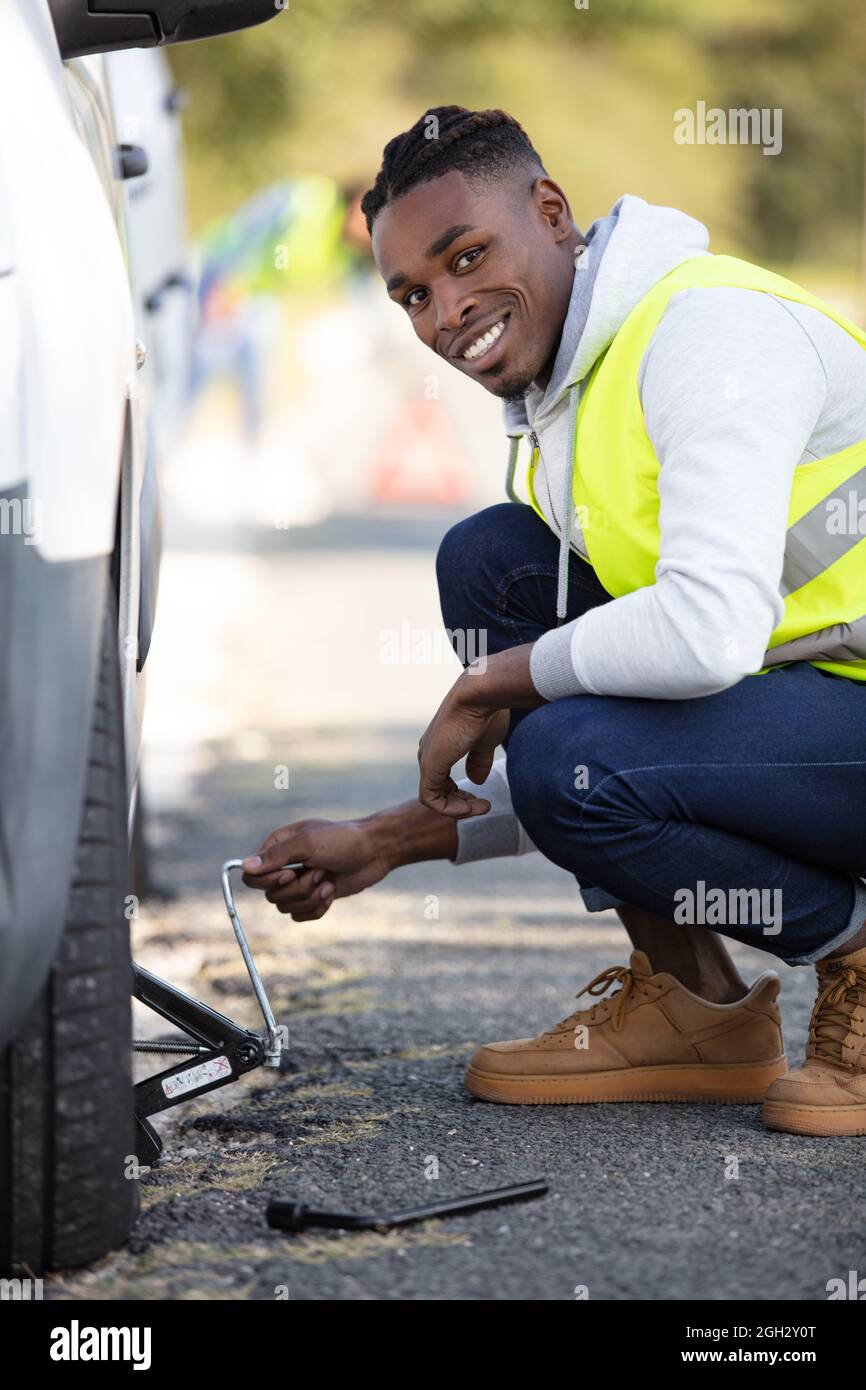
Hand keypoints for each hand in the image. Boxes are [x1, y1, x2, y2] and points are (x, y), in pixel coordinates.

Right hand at [242, 818, 391, 920]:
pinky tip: (332, 891)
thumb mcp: (308, 843)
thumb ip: (276, 856)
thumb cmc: (342, 840)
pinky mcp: (313, 897)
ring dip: (311, 897)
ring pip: (286, 908)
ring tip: (328, 880)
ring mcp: (299, 883)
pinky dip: (318, 908)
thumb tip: (244, 867)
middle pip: (271, 896)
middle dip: (298, 889)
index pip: (252, 876)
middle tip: (319, 872)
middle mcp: (284, 867)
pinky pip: (302, 916)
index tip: (289, 874)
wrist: (375, 851)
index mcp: (277, 848)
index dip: (268, 882)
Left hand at [417, 643, 542, 816]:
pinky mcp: (429, 766)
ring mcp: (427, 760)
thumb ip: (479, 761)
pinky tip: (470, 808)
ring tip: (481, 807)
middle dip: (460, 804)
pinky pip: (431, 799)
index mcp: (440, 747)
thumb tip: (476, 780)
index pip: (443, 781)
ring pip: (434, 798)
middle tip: (483, 806)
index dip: (461, 795)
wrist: (481, 695)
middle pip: (438, 791)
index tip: (483, 799)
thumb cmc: (486, 712)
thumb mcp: (485, 743)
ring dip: (458, 809)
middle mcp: (429, 753)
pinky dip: (449, 809)